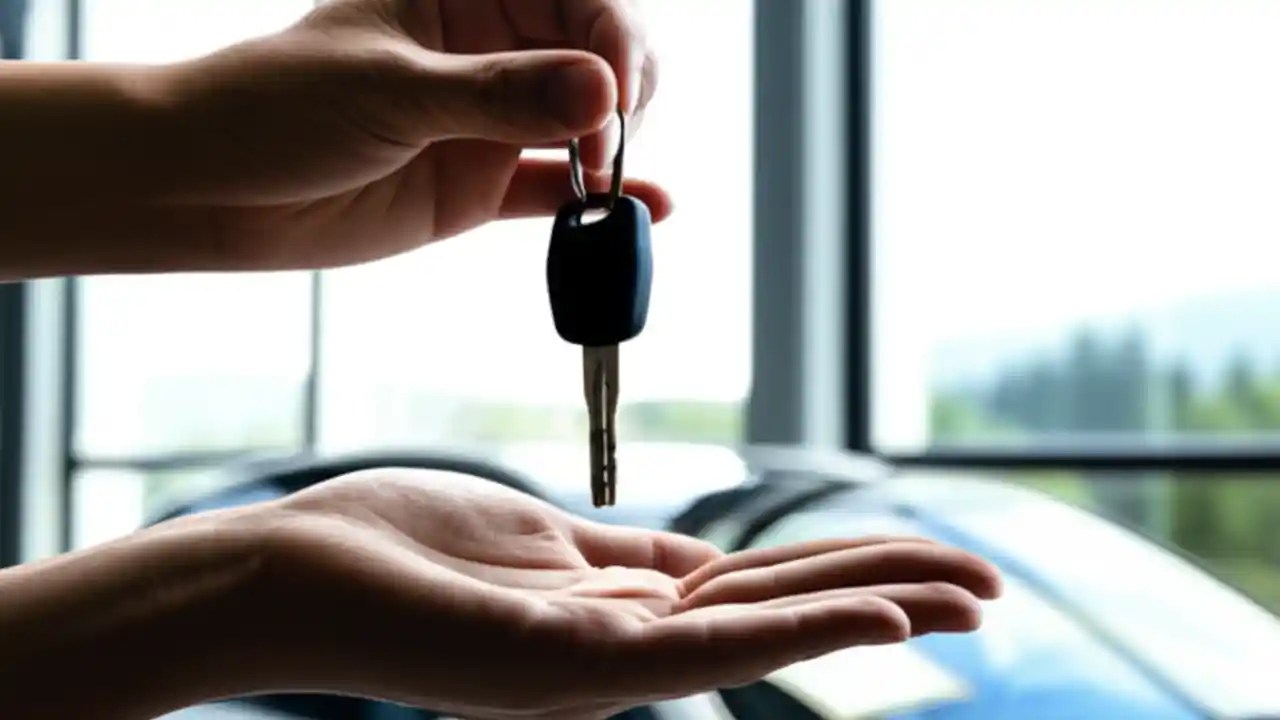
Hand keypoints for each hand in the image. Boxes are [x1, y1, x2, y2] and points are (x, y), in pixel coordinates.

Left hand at [146, 0, 669, 270]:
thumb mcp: (392, 89)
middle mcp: (490, 49)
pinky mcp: (482, 184)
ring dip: (615, 153)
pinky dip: (602, 201)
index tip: (618, 93)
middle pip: (598, 59)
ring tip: (608, 191)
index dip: (615, 38)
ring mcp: (491, 118)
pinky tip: (644, 212)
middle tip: (603, 148)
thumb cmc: (278, 105)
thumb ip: (499, 94)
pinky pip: (557, 189)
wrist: (216, 188)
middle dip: (620, 98)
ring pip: (586, 126)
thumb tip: (600, 92)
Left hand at [244, 469, 1002, 718]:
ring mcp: (609, 661)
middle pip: (786, 609)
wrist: (301, 571)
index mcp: (624, 609)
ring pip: (771, 626)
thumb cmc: (406, 546)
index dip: (851, 575)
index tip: (926, 565)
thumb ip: (629, 558)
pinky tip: (880, 623)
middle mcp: (632, 646)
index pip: (764, 589)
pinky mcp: (578, 662)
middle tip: (992, 587)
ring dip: (876, 609)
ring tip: (969, 597)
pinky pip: (711, 643)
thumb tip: (702, 558)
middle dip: (891, 595)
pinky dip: (804, 632)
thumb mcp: (542, 539)